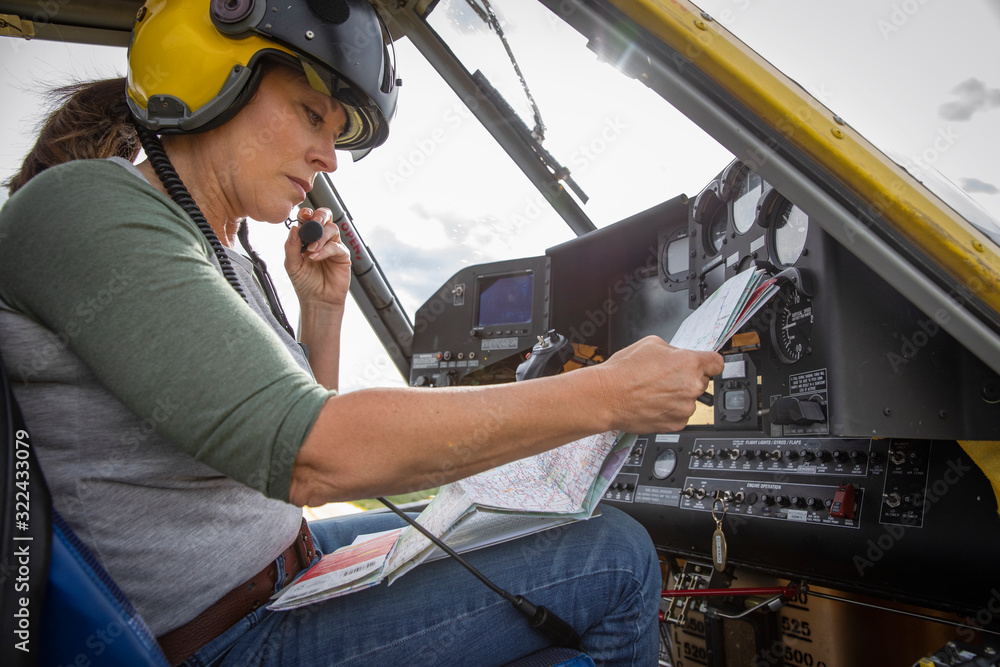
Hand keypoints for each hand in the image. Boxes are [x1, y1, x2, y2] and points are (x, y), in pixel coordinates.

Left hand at [284, 207, 351, 308]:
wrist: (316, 300)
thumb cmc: (304, 283)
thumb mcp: (291, 264)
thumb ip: (291, 246)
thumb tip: (293, 228)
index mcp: (308, 238)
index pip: (309, 219)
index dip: (306, 214)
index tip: (302, 215)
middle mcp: (321, 239)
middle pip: (325, 217)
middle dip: (320, 216)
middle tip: (313, 223)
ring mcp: (333, 246)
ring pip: (332, 229)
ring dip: (320, 237)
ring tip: (311, 250)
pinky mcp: (342, 256)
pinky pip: (337, 246)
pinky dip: (326, 250)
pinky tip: (316, 257)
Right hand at [595, 336, 723, 433]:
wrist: (606, 397)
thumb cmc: (623, 371)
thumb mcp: (650, 344)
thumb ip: (673, 350)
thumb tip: (678, 357)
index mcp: (689, 362)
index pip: (717, 363)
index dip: (709, 363)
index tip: (705, 366)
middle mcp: (692, 386)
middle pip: (702, 381)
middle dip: (687, 378)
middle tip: (664, 377)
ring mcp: (685, 408)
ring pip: (690, 400)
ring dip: (678, 396)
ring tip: (654, 391)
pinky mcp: (676, 424)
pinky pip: (680, 415)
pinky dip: (670, 410)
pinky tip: (653, 403)